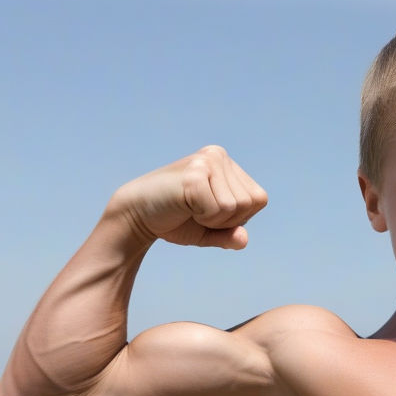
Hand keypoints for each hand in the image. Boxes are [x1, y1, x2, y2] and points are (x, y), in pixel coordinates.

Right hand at [107, 145, 267, 249]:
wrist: (137, 215)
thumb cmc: (175, 220)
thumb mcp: (210, 231)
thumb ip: (230, 235)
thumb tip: (244, 240)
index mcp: (227, 164)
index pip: (258, 199)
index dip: (239, 217)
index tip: (211, 213)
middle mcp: (218, 156)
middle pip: (250, 203)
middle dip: (227, 220)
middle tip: (198, 213)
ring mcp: (207, 161)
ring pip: (235, 206)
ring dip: (214, 219)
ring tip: (191, 208)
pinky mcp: (194, 174)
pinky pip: (218, 209)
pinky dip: (204, 218)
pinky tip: (184, 207)